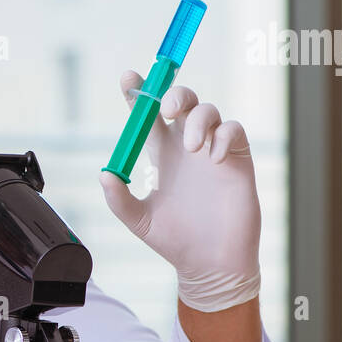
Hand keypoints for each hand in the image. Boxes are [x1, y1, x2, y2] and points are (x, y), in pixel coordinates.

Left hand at [98, 70, 261, 312]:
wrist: (210, 263)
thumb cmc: (174, 240)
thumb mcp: (139, 220)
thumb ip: (119, 199)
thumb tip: (104, 174)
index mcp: (161, 155)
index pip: (147, 116)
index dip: (138, 93)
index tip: (127, 78)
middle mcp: (186, 147)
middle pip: (180, 101)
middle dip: (173, 94)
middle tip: (165, 110)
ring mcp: (213, 151)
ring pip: (208, 110)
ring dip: (198, 120)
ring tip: (193, 147)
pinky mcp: (237, 160)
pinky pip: (234, 131)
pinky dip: (223, 136)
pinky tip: (212, 158)